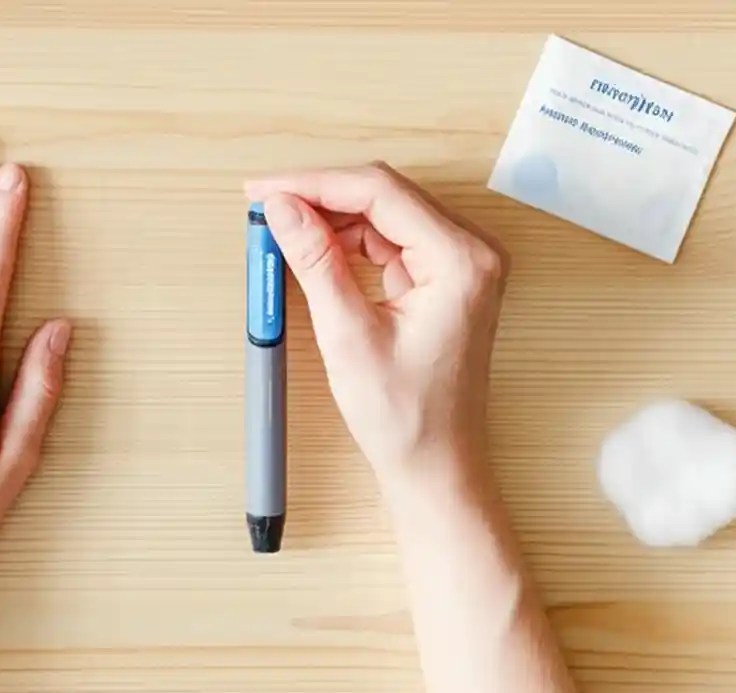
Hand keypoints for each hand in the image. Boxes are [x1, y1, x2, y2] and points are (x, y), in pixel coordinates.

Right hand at [245, 163, 507, 485]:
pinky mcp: (444, 278)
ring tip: (281, 231)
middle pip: (384, 195)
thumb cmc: (405, 417)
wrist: (436, 465)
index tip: (264, 190)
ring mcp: (460, 264)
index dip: (314, 184)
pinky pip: (391, 239)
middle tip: (264, 206)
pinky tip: (313, 249)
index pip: (379, 193)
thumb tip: (283, 210)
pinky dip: (349, 241)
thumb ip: (316, 263)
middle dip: (320, 196)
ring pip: (384, 214)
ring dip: (331, 218)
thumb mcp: (349, 336)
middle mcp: (470, 251)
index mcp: (460, 261)